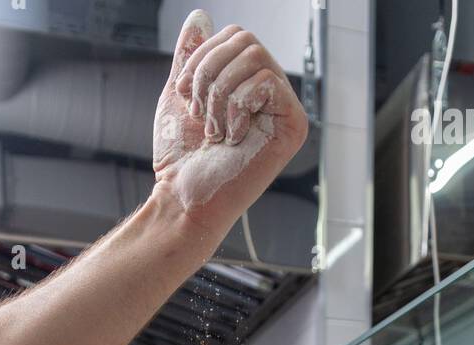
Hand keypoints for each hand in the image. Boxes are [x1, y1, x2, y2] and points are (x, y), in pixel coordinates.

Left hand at [152, 9, 308, 241]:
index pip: (235, 37)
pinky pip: (266, 80)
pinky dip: (236, 106)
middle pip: (246, 40)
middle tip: (199, 113)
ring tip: (213, 129)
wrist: (184, 197)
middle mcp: (272, 94)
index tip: (186, 95)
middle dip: (209, 72)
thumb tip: (200, 17)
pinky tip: (231, 137)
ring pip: (254, 56)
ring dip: (220, 92)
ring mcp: (285, 109)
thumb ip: (190, 56)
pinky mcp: (293, 126)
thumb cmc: (181, 157)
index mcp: (249, 85)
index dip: (203, 56)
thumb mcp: (180, 94)